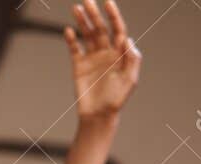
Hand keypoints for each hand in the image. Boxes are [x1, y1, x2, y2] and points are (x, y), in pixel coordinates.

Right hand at [65, 1, 141, 121]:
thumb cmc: (116, 100)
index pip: (117, 29)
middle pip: (100, 28)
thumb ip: (132, 59)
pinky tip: (68, 30)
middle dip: (94, 14)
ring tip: (76, 8)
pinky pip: (75, 49)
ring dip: (82, 21)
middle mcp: (106, 52)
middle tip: (87, 0)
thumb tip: (127, 38)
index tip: (107, 2)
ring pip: (87, 35)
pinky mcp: (79, 66)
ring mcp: (92, 58)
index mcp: (119, 53)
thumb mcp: (129, 80)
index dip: (113, 15)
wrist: (98, 116)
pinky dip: (71, 40)